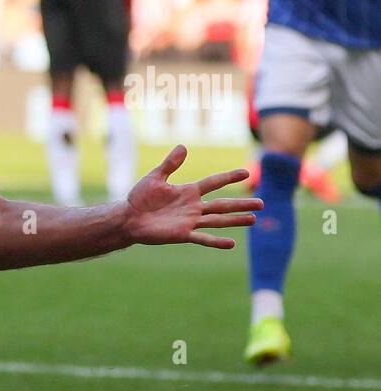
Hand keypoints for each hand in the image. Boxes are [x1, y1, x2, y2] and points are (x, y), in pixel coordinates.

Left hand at [123, 145, 261, 248]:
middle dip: (241, 203)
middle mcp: (193, 207)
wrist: (128, 218)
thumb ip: (170, 164)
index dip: (229, 177)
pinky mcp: (182, 234)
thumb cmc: (139, 198)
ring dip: (235, 220)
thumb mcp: (155, 178)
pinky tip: (232, 243)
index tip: (246, 174)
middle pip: (222, 204)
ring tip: (254, 219)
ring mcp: (190, 221)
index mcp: (189, 192)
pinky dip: (216, 241)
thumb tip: (183, 146)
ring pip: (218, 220)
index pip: (214, 182)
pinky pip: (202, 238)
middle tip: (262, 203)